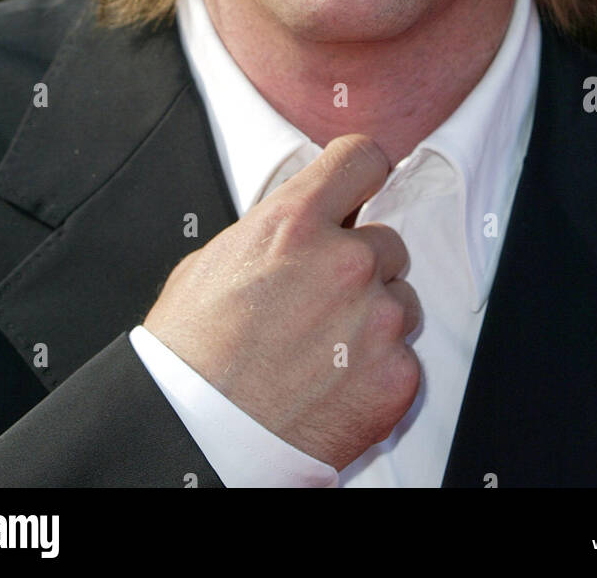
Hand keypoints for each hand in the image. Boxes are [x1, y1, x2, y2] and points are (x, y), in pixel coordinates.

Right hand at [143, 133, 420, 469]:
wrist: (197, 438)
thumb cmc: (191, 356)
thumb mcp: (216, 260)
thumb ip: (274, 230)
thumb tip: (302, 223)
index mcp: (295, 221)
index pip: (361, 159)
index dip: (360, 175)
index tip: (360, 187)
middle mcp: (345, 261)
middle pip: (385, 240)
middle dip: (359, 267)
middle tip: (319, 303)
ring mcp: (378, 318)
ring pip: (401, 299)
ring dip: (374, 318)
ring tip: (323, 350)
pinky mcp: (397, 374)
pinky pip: (404, 356)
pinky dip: (378, 371)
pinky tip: (335, 385)